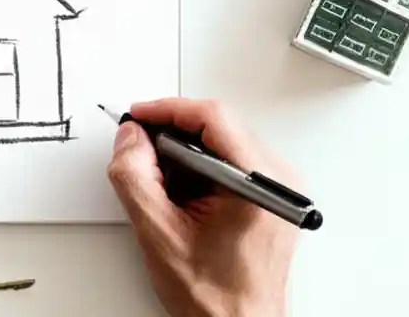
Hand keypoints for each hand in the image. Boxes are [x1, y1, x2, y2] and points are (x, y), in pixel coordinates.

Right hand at [108, 99, 298, 316]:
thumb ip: (136, 179)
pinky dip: (198, 168)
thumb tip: (130, 139)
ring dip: (184, 153)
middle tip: (140, 152)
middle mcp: (278, 180)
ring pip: (222, 142)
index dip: (168, 110)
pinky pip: (230, 161)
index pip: (213, 118)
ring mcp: (278, 188)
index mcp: (259, 186)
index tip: (138, 117)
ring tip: (163, 185)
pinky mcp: (270, 196)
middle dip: (172, 134)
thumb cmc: (215, 298)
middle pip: (219, 126)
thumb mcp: (159, 235)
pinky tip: (182, 195)